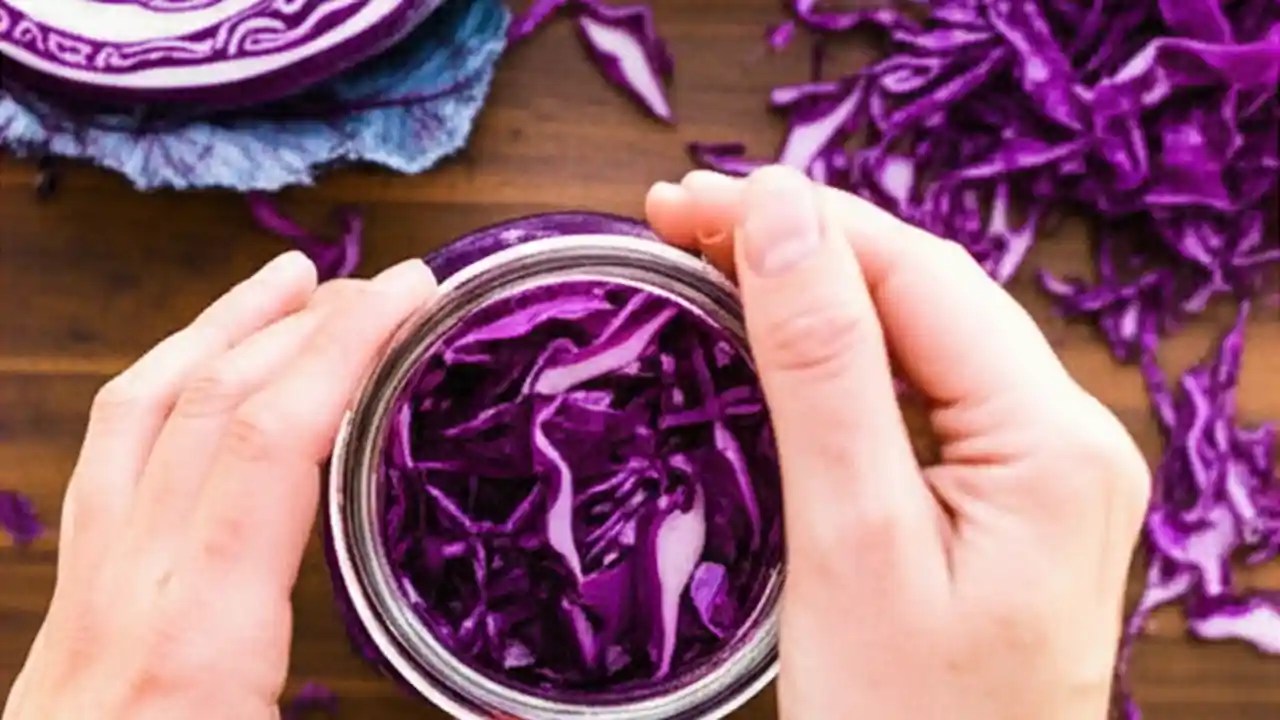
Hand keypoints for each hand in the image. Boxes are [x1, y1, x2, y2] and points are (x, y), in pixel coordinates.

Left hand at [3, 254, 436, 719]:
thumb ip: (405, 717)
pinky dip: (160, 392)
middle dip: (296, 320)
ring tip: (280, 285)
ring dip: (215, 331)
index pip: (270, 445)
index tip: (408, 293)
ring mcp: (87, 597)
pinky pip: (107, 465)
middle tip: (372, 282)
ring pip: (133, 418)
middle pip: (202, 407)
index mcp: (199, 645)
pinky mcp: (75, 611)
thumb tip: (521, 718)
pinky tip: (197, 385)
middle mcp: (128, 597)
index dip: (344, 348)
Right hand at [647, 167, 1150, 719]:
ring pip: (919, 332)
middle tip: (681, 221)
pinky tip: (781, 334)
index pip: (917, 274)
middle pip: (924, 290)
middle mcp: (1069, 437)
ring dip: (817, 287)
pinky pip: (920, 390)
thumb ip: (822, 371)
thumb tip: (781, 214)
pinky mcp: (1004, 499)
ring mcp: (1042, 469)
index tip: (687, 200)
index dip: (800, 220)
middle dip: (802, 241)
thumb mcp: (851, 543)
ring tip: (712, 258)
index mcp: (1054, 441)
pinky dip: (842, 350)